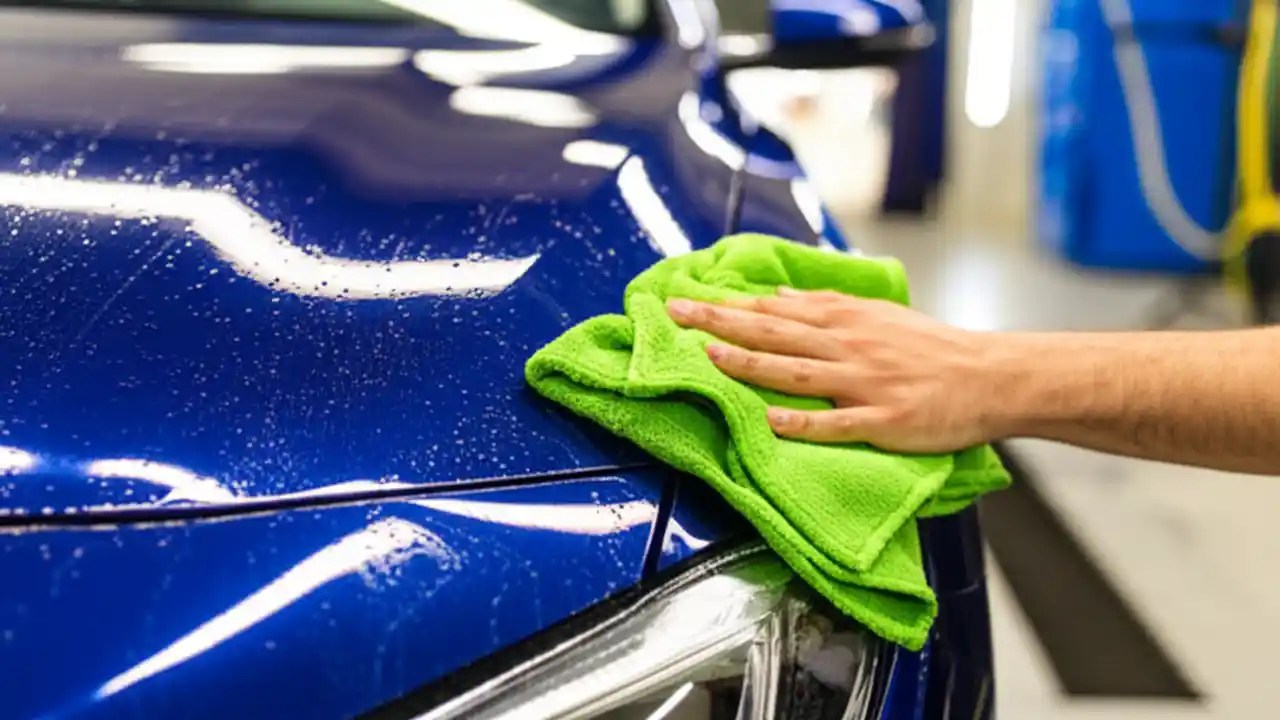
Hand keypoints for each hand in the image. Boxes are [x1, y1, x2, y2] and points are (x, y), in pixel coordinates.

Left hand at [666, 289, 1002, 451]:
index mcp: (845, 320)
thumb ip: (825, 305)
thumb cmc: (931, 347)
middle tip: (676, 314)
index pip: (774, 309)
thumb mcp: (877, 314)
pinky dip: (804, 422)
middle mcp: (848, 346)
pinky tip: (773, 421)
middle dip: (722, 323)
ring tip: (711, 357)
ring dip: (753, 364)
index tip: (684, 297)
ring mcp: (864, 383)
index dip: (727, 304)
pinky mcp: (883, 419)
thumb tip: (777, 296)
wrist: (988, 375)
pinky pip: (838, 422)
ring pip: (798, 372)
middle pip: (775, 333)